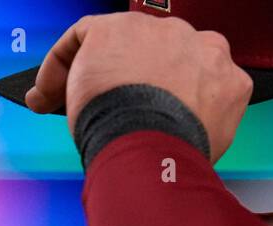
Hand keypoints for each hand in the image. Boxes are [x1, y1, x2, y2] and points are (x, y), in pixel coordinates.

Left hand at [26, 11, 252, 161]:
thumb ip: (203, 119)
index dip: (169, 90)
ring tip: (77, 106)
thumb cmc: (182, 149)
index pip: (195, 70)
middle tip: (113, 108)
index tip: (151, 110)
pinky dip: (58, 70)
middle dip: (134, 76)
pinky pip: (78, 40)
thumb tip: (182, 137)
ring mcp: (151, 31)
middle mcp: (191, 40)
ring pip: (117, 43)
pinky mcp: (110, 28)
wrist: (157, 143)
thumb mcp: (214, 135)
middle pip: (157, 52)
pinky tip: (50, 96)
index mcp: (221, 68)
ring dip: (96, 72)